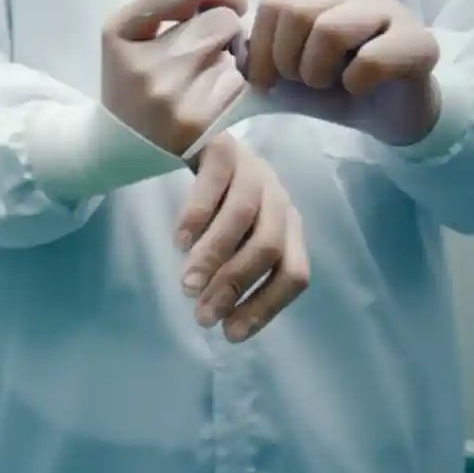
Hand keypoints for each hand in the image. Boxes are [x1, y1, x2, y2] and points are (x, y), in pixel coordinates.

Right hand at [102, 0, 249, 154]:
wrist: (121, 144)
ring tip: (194, 80)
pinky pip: (235, 84)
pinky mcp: (194, 124)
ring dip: (223, 61)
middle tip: (203, 49)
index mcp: (120, 31)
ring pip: (232, 54)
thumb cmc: (133, 77)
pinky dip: (226, 88)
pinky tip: (203, 100)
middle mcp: (143, 64)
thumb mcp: (132, 31)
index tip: (222, 3)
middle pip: (223, 21)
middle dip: (221, 30)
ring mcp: (169, 97)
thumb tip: (233, 1)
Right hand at [174, 134, 309, 342]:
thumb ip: (234, 268)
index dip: (266, 306)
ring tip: (186, 285)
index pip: (294, 273)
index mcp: (288, 227)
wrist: (195, 139)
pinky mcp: (223, 148)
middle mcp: (278, 199)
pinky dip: (196, 217)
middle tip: (201, 314)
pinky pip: (213, 183)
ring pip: (242, 216)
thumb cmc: (218, 201)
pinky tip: (179, 241)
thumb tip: (219, 317)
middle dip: (234, 285)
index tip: (231, 334)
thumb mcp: (235, 238)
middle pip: (269, 246)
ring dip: (214, 257)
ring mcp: (253, 170)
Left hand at [246, 0, 441, 145]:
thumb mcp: (288, 74)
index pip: (274, 3)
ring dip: (318, 71)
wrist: (387, 114)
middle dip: (288, 60)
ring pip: (331, 30)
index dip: (261, 48)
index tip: (265, 81)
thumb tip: (238, 54)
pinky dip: (355, 83)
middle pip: (297, 12)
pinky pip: (371, 59)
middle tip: (303, 82)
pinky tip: (360, 88)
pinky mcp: (418, 41)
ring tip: (329, 84)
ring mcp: (390, 9)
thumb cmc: (336, 87)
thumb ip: (260, 58)